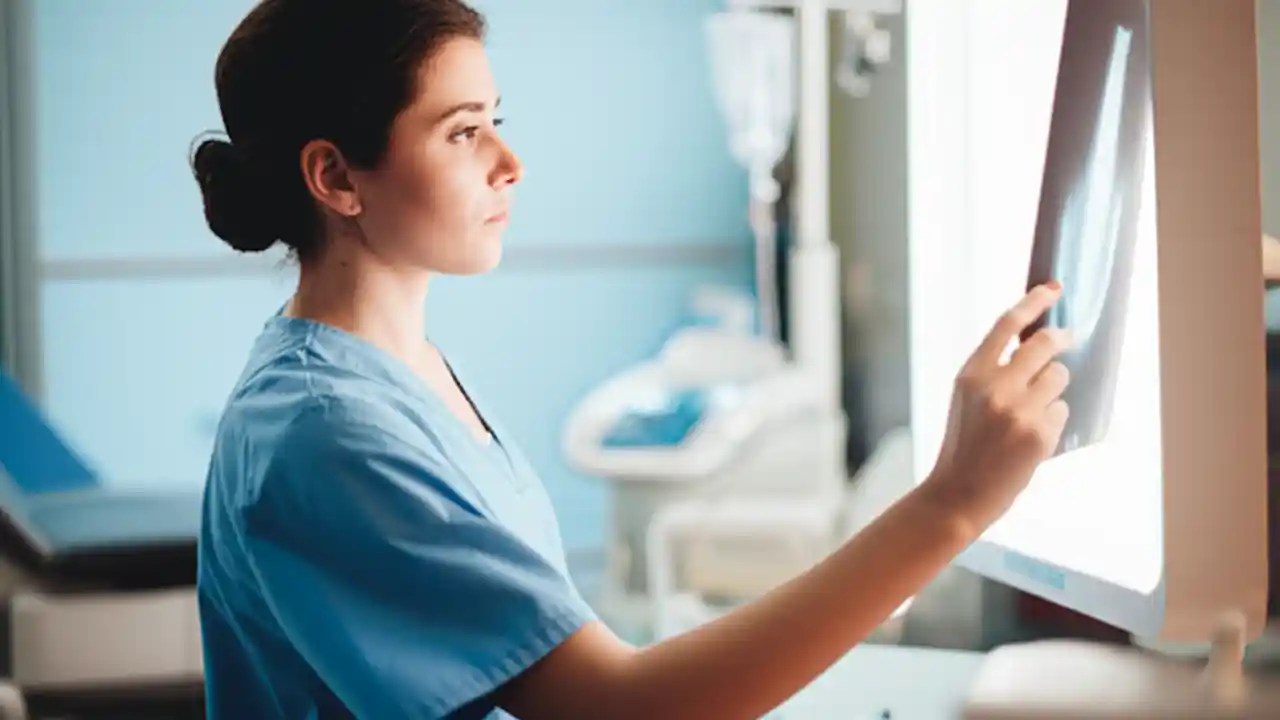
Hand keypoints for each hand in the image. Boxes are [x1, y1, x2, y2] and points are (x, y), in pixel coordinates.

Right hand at [924, 282, 1071, 536]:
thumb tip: (1035, 346)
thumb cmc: (963, 446)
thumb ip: (993, 372)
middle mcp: (995, 386)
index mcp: (970, 374)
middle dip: (1060, 338)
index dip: (1034, 301)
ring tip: (1031, 414)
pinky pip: (1061, 410)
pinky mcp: (1039, 433)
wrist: (957, 494)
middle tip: (1067, 337)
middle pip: (1044, 344)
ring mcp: (1019, 410)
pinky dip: (1052, 421)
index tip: (1053, 288)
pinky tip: (1030, 440)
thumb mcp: (966, 400)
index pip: (1007, 324)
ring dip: (1053, 389)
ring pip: (1058, 378)